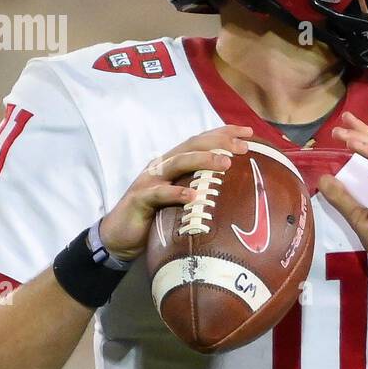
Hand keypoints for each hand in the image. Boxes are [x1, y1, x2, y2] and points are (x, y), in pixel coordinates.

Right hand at [98, 125, 253, 260]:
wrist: (118, 236)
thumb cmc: (155, 217)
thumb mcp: (181, 200)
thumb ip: (200, 189)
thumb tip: (237, 191)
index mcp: (173, 163)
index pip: (201, 141)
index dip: (223, 133)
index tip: (249, 131)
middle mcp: (162, 166)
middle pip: (192, 146)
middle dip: (219, 142)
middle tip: (243, 146)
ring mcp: (150, 180)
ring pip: (178, 163)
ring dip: (203, 160)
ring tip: (226, 163)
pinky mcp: (139, 199)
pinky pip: (159, 193)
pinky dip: (176, 193)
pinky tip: (193, 196)